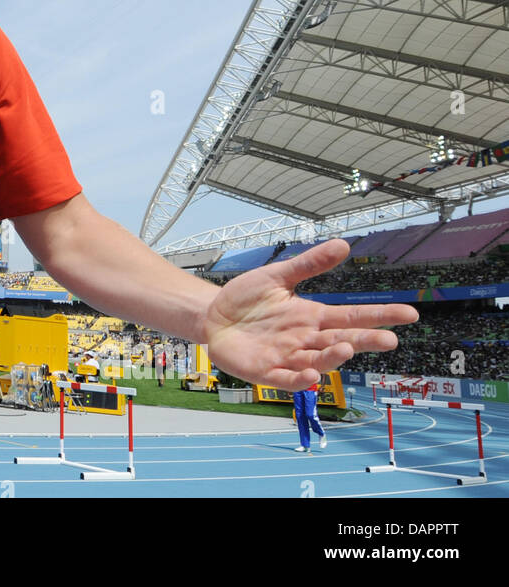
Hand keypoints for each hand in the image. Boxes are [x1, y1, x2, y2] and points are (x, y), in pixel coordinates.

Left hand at [203, 239, 417, 388]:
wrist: (213, 315)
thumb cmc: (247, 299)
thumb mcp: (278, 276)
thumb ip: (309, 264)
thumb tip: (343, 244)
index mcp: (313, 317)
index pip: (353, 316)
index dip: (380, 315)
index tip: (409, 313)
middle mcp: (306, 339)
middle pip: (342, 341)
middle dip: (366, 341)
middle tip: (391, 339)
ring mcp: (287, 357)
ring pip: (317, 361)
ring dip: (333, 358)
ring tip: (347, 349)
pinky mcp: (265, 371)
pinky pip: (285, 378)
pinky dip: (299, 378)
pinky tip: (310, 374)